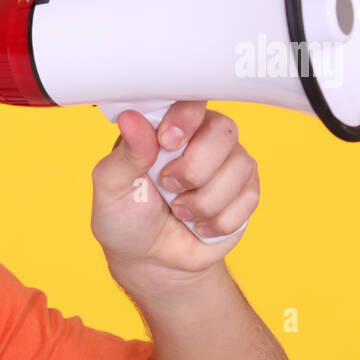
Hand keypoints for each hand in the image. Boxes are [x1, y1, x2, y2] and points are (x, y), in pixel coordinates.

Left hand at [90, 101, 258, 298]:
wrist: (148, 259)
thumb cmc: (125, 216)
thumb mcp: (111, 186)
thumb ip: (126, 153)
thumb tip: (131, 118)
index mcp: (167, 125)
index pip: (190, 100)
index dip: (185, 118)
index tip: (167, 142)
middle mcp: (203, 137)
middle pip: (223, 131)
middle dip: (194, 169)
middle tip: (168, 186)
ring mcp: (228, 163)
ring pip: (239, 166)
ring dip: (203, 201)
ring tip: (179, 210)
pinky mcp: (245, 191)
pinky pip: (248, 198)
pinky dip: (217, 221)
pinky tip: (198, 224)